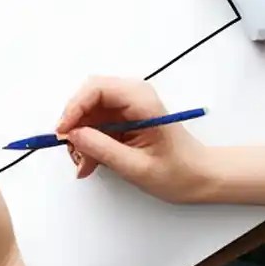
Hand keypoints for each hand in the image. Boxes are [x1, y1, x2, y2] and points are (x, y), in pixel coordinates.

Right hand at [56, 76, 210, 202]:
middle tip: (71, 150)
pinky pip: (95, 124)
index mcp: (141, 100)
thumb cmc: (179, 172)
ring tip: (83, 164)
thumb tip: (72, 135)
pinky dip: (88, 142)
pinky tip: (90, 163)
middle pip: (88, 97)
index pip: (96, 88)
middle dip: (74, 123)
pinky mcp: (123, 119)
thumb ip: (102, 149)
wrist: (201, 177)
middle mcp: (132, 96)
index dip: (74, 107)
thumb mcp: (138, 166)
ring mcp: (127, 107)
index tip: (63, 132)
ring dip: (80, 137)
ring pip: (88, 112)